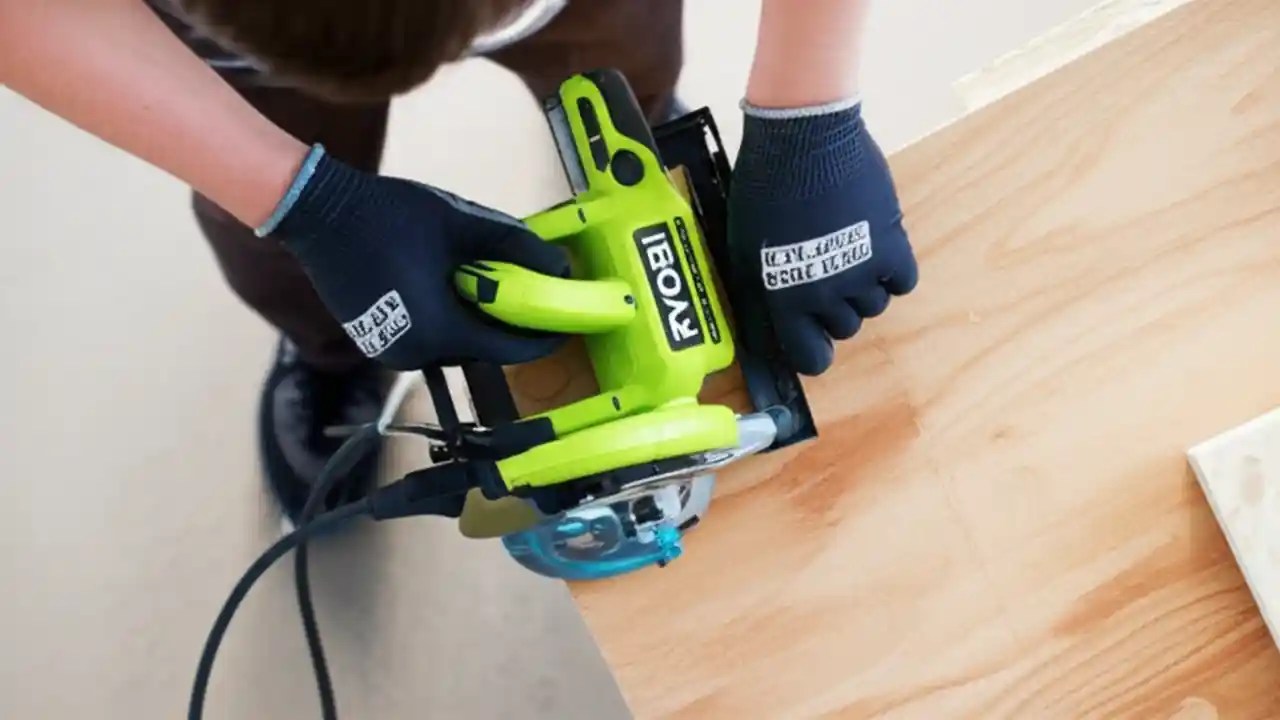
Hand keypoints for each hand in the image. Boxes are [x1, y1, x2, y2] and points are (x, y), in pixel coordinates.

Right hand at [259, 145, 568, 370]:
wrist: (318, 214)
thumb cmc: (389, 215)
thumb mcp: (463, 223)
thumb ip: (516, 247)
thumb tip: (562, 266)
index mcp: (439, 331)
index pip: (509, 350)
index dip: (542, 338)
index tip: (565, 322)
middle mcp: (416, 355)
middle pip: (483, 349)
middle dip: (510, 325)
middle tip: (532, 293)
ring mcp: (393, 353)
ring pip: (457, 345)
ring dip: (479, 321)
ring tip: (494, 284)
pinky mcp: (380, 343)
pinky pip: (431, 339)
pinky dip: (451, 320)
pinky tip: (457, 287)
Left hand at [728, 100, 917, 375]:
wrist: (802, 138)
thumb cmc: (762, 188)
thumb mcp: (742, 249)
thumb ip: (757, 294)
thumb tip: (766, 331)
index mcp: (784, 299)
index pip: (809, 358)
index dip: (811, 350)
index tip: (811, 337)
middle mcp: (826, 295)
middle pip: (844, 328)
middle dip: (833, 309)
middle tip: (822, 274)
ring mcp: (861, 271)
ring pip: (873, 306)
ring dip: (862, 288)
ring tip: (845, 253)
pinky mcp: (891, 245)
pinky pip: (902, 282)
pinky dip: (891, 272)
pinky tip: (874, 251)